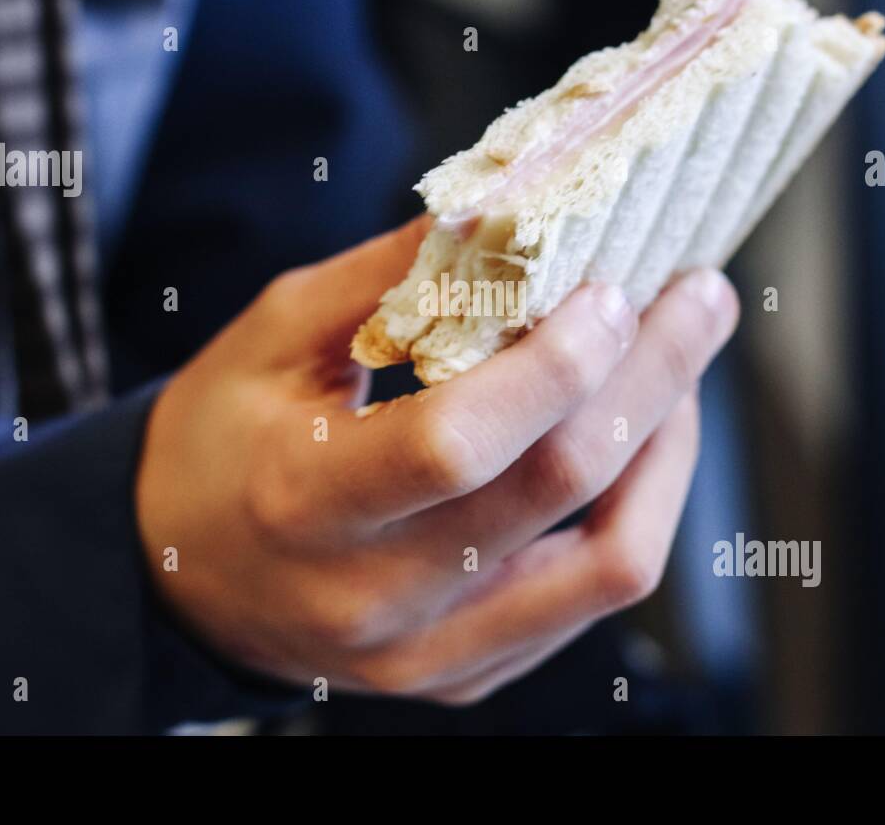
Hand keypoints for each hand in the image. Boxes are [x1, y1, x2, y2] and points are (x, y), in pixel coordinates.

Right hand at [135, 216, 737, 703]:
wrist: (186, 581)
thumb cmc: (222, 441)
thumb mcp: (272, 338)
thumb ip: (386, 277)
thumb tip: (507, 210)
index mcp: (305, 502)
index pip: (458, 444)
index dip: (554, 363)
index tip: (611, 289)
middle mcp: (374, 600)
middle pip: (559, 491)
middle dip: (651, 378)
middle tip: (698, 299)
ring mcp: (430, 653)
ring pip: (610, 563)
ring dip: (666, 452)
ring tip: (677, 369)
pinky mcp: (468, 673)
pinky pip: (590, 597)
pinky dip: (636, 506)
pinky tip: (635, 438)